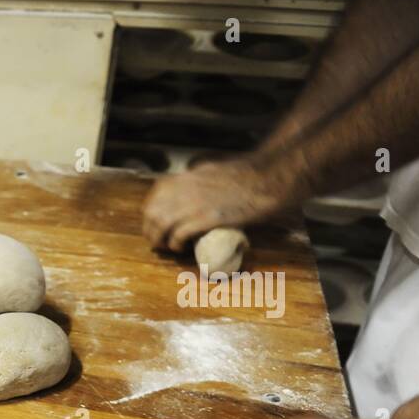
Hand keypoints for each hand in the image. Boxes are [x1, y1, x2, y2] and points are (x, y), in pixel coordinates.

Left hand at [141, 156, 295, 251]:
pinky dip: (176, 243)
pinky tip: (180, 248)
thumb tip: (190, 189)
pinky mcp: (207, 218)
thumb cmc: (246, 175)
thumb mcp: (213, 171)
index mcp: (188, 177)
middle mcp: (186, 189)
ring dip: (160, 239)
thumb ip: (198, 181)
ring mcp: (196, 203)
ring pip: (161, 224)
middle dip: (150, 228)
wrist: (268, 178)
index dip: (151, 211)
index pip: (157, 194)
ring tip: (167, 246)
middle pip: (153, 211)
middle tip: (157, 240)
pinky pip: (179, 234)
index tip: (154, 222)